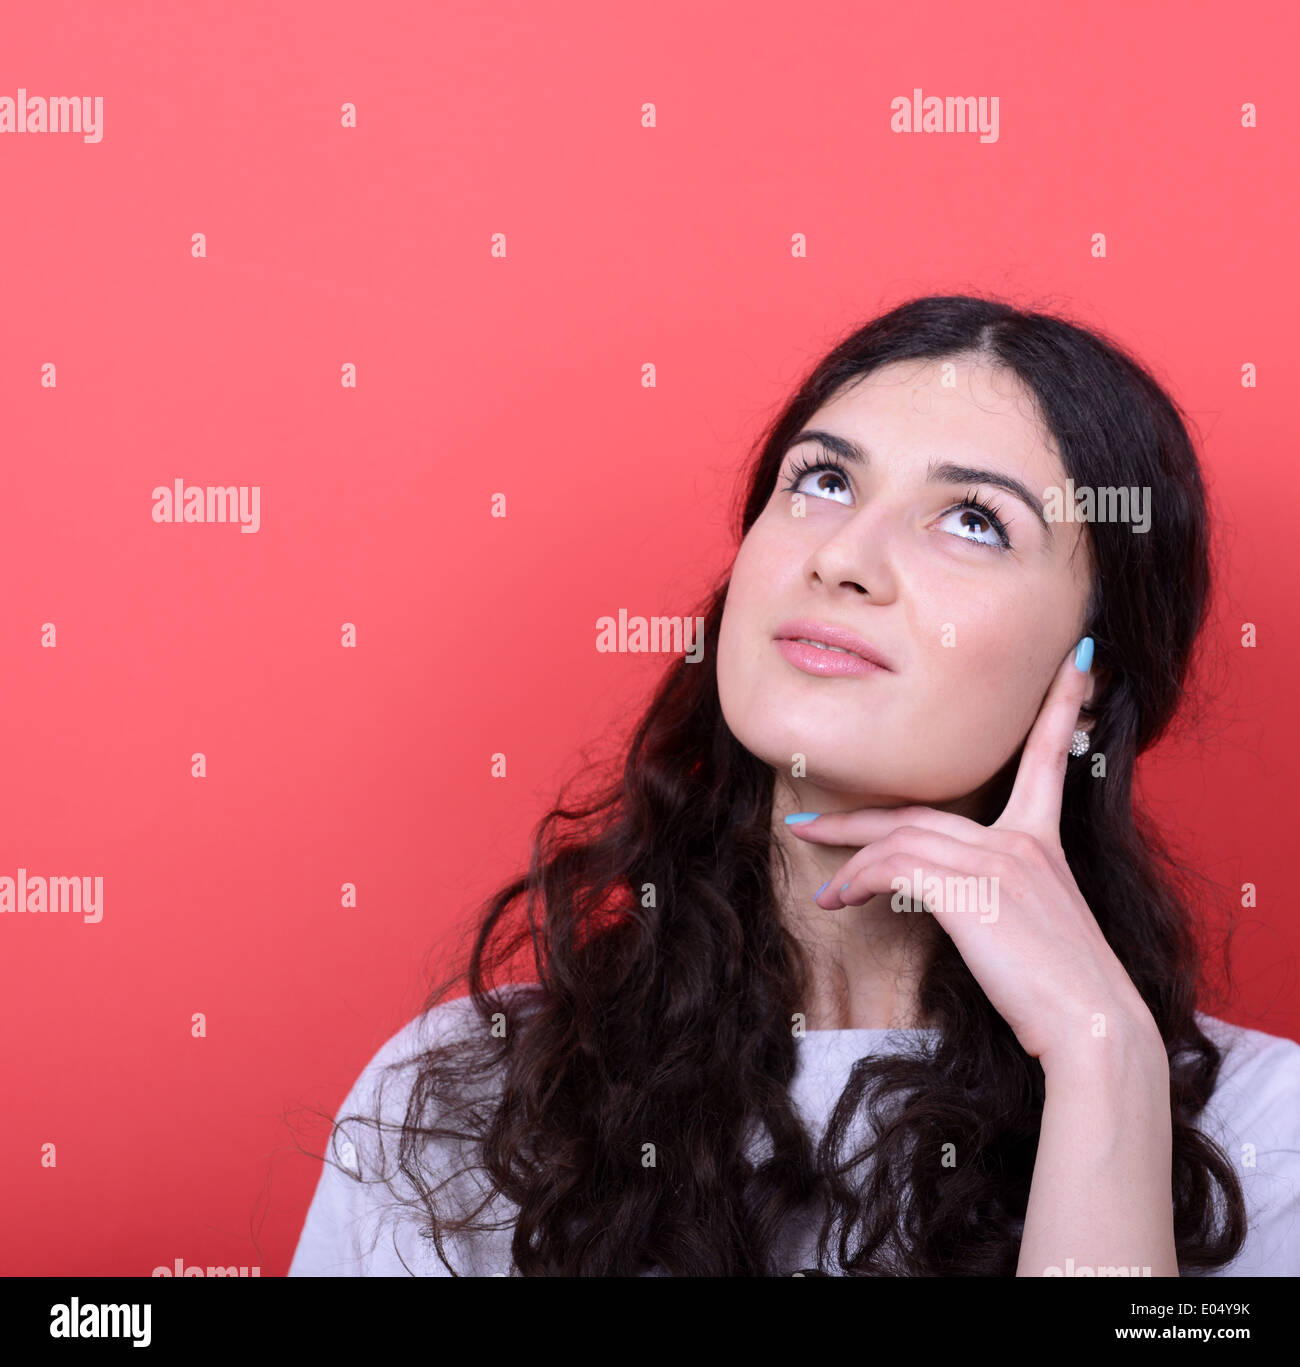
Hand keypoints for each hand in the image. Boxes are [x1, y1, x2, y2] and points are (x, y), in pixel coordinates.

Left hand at [788, 637, 1157, 1069]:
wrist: (1095, 1030)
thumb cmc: (1066, 995)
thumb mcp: (1038, 931)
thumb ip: (1002, 897)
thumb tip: (952, 899)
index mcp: (1045, 843)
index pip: (1048, 758)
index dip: (1058, 708)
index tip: (1076, 662)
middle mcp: (1023, 842)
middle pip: (921, 811)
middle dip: (859, 817)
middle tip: (809, 822)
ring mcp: (999, 862)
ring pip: (899, 839)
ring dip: (851, 860)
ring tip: (822, 886)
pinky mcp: (972, 889)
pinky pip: (894, 868)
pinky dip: (858, 880)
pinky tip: (840, 900)